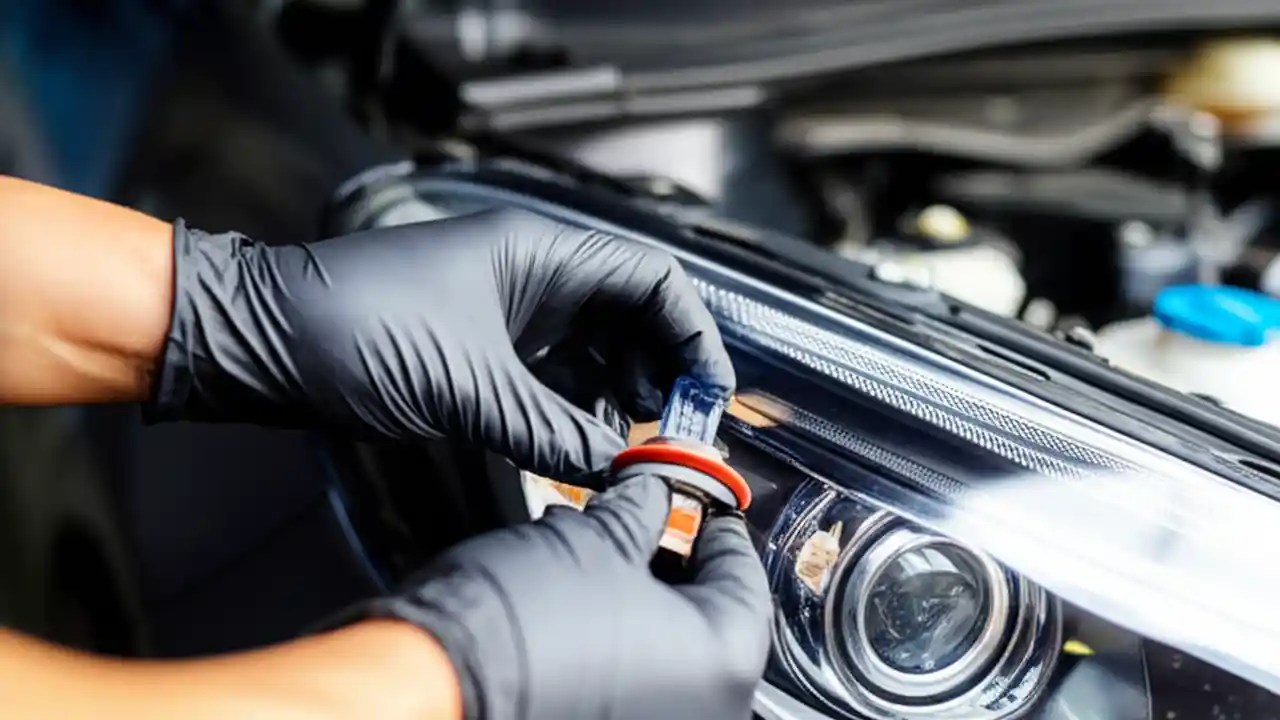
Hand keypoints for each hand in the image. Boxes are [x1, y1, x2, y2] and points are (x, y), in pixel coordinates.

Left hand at [147, 208, 732, 480]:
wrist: (260, 339)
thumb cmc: (352, 332)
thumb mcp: (466, 388)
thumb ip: (551, 431)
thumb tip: (618, 469)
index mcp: (538, 253)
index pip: (651, 279)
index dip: (692, 334)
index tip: (709, 393)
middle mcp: (532, 275)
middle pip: (630, 316)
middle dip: (660, 373)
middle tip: (673, 433)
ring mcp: (507, 311)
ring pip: (594, 350)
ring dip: (619, 397)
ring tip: (631, 448)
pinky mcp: (481, 349)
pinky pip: (553, 377)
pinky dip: (576, 410)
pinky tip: (583, 448)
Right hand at [332, 475, 771, 719]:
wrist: (437, 686)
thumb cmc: (517, 625)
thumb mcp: (593, 537)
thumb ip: (642, 506)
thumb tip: (655, 490)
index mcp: (723, 660)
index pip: (745, 573)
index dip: (716, 520)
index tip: (701, 497)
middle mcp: (706, 708)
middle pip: (710, 615)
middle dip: (676, 559)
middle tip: (649, 518)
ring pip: (673, 652)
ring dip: (647, 600)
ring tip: (607, 557)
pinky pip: (641, 683)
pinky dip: (623, 642)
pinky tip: (586, 607)